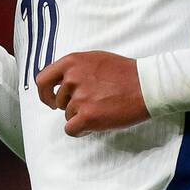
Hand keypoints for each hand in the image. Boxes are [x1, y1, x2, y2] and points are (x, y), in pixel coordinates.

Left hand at [35, 50, 149, 136]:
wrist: (147, 86)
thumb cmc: (126, 73)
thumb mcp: (96, 59)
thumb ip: (76, 68)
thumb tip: (60, 82)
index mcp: (72, 62)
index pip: (42, 80)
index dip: (45, 93)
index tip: (52, 101)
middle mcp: (72, 78)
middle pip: (59, 101)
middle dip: (72, 106)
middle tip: (93, 103)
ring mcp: (79, 98)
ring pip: (68, 116)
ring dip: (82, 116)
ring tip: (102, 108)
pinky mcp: (87, 116)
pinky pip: (71, 130)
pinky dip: (82, 130)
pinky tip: (96, 124)